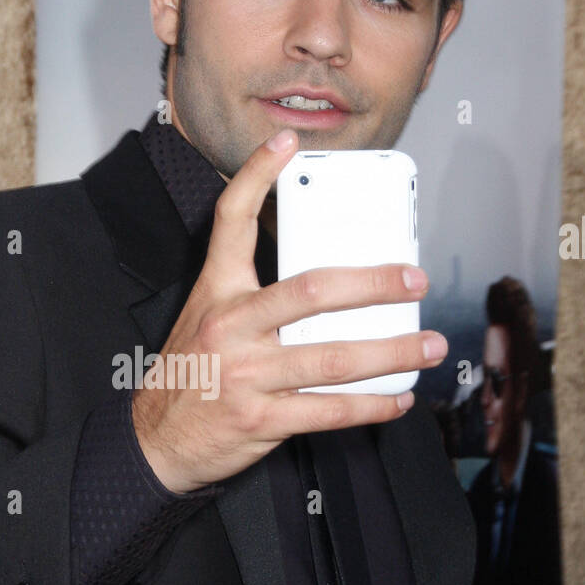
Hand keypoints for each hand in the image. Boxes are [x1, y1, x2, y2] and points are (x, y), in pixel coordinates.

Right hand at [131, 128, 445, 493]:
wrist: (155, 441)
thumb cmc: (189, 376)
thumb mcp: (206, 320)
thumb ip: (254, 297)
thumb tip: (329, 288)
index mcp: (216, 294)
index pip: (232, 222)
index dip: (257, 176)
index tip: (288, 143)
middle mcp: (231, 329)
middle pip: (311, 291)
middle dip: (374, 284)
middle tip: (414, 280)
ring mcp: (247, 376)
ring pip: (334, 357)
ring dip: (393, 352)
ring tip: (429, 346)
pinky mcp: (262, 419)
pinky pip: (330, 410)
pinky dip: (372, 404)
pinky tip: (397, 397)